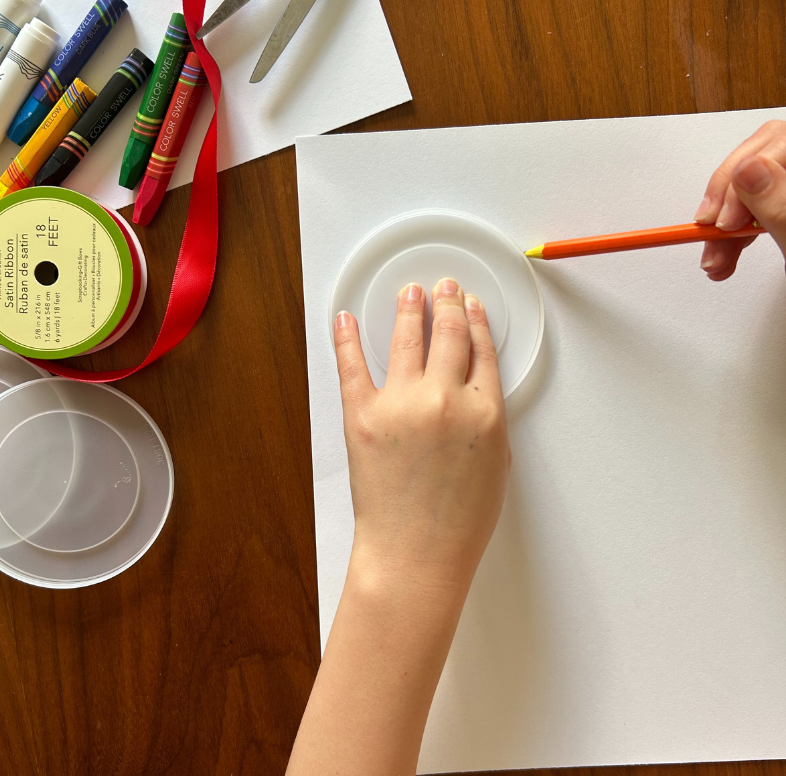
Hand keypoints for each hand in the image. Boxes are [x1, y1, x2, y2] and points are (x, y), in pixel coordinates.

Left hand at [285, 281, 510, 775]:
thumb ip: (487, 417)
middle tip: (443, 287)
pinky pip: (353, 365)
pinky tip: (347, 320)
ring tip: (409, 294)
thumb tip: (474, 384)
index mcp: (485, 411)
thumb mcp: (495, 464)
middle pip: (449, 334)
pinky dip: (346, 339)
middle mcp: (447, 399)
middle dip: (447, 304)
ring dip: (409, 310)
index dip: (476, 321)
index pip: (482, 350)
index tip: (471, 305)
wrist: (416, 554)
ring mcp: (402, 404)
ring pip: (407, 338)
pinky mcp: (362, 415)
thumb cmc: (459, 522)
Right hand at [694, 120, 785, 279]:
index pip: (780, 143)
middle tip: (714, 239)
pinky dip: (740, 231)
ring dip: (727, 225)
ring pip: (755, 187)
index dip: (742, 179)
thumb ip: (780, 206)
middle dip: (728, 204)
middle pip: (763, 160)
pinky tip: (729, 251)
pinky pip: (760, 207)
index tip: (723, 221)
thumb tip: (749, 171)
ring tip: (717, 258)